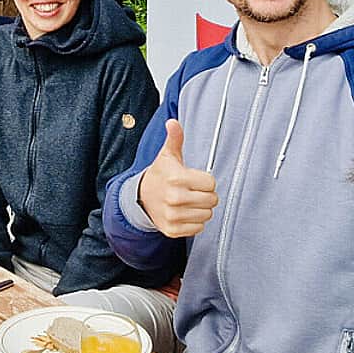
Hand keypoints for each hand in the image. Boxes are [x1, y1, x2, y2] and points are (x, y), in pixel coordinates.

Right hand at [137, 119, 218, 237]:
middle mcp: (174, 198)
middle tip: (192, 191)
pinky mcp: (172, 230)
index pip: (211, 183)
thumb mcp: (167, 155)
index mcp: (176, 178)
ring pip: (207, 215)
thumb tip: (173, 123)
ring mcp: (173, 216)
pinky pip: (198, 228)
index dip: (205, 181)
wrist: (142, 197)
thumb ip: (175, 138)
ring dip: (201, 209)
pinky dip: (194, 222)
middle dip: (205, 195)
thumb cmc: (160, 175)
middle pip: (212, 200)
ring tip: (189, 202)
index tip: (195, 179)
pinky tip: (184, 213)